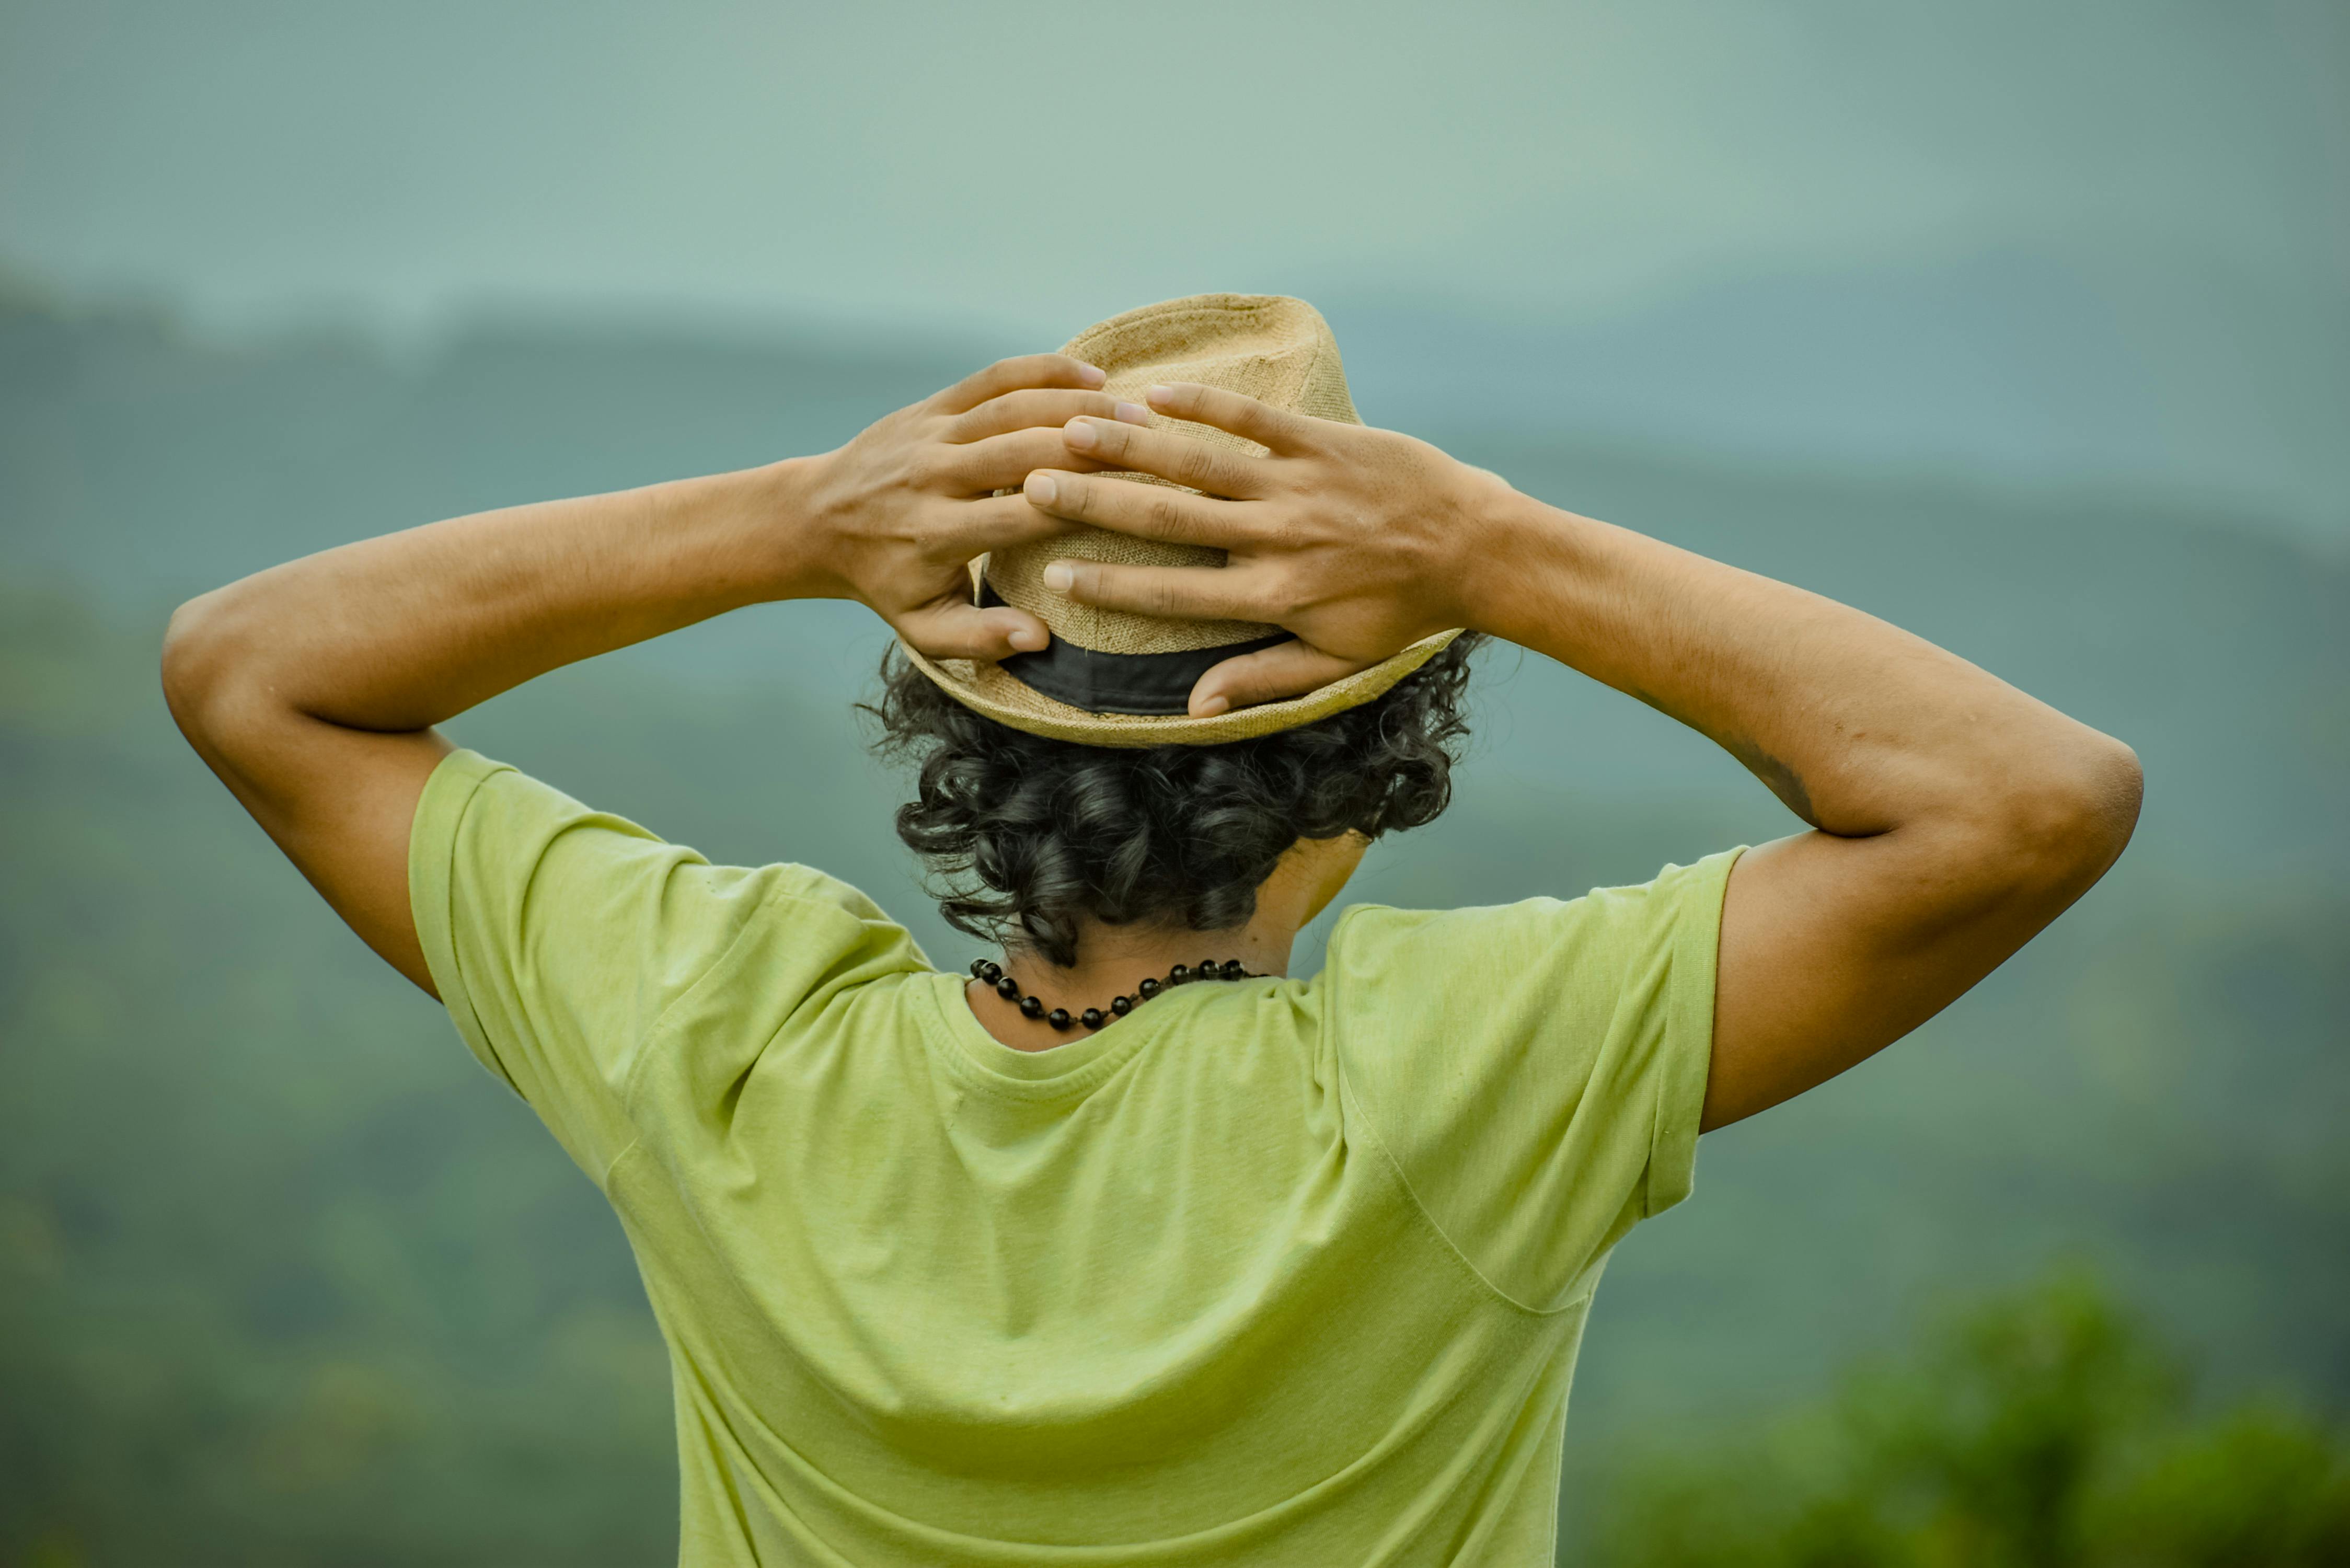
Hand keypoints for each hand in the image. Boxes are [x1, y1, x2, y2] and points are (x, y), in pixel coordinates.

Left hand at [795, 355, 1150, 658]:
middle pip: (1025, 451)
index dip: (1084, 507)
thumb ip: (979, 639)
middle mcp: (934, 479)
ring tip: (1139, 413)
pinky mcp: (931, 406)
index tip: (1140, 506)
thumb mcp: (922, 628)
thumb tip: (1039, 637)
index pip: (1022, 515)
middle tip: (1158, 450)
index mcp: (937, 534)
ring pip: (1014, 406)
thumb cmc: (885, 581)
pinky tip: (1092, 374)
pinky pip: (992, 378)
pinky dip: (1043, 370)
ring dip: (1079, 405)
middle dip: (1094, 447)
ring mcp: (931, 434)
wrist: (816, 521)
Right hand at [1019, 383, 1506, 714]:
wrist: (1478, 550)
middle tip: (1034, 486)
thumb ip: (1262, 679)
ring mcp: (1299, 485)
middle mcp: (1277, 538)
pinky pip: (1253, 419)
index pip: (1173, 592)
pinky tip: (1155, 393)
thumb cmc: (1403, 611)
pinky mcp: (1323, 443)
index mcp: (1274, 596)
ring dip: (1134, 445)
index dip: (1110, 583)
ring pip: (1201, 463)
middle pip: (1170, 519)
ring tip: (1073, 429)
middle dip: (1097, 502)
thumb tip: (1194, 707)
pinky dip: (1203, 404)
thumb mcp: (1337, 661)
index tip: (1054, 572)